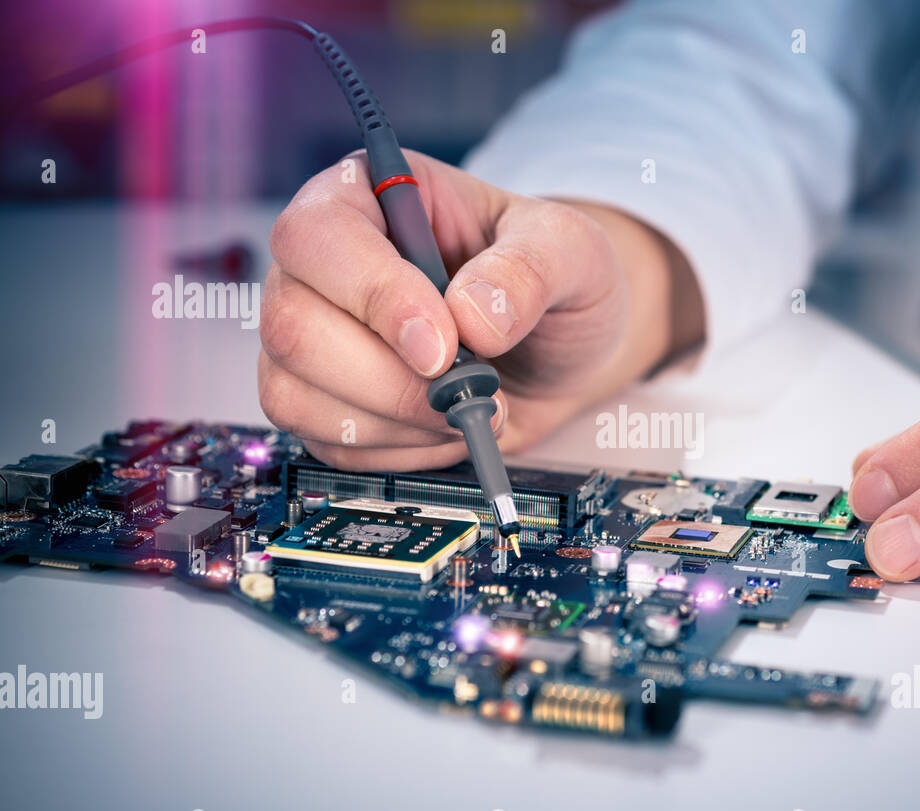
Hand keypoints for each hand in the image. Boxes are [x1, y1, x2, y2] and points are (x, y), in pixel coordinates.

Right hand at [259, 150, 699, 470]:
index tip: (443, 346)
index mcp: (367, 196)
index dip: (374, 296)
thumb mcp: (570, 250)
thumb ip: (530, 269)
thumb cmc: (556, 279)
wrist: (565, 347)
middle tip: (468, 388)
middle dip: (389, 379)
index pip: (319, 237)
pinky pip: (329, 444)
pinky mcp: (322, 403)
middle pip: (293, 326)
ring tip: (467, 405)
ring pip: (296, 394)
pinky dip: (400, 449)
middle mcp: (321, 265)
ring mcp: (311, 336)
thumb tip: (472, 317)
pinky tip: (444, 426)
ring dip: (397, 420)